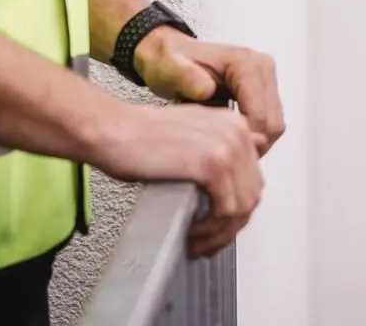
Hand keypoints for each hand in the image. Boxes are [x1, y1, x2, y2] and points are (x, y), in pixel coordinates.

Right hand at [90, 102, 263, 257]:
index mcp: (234, 123)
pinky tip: (192, 232)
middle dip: (230, 226)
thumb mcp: (190, 133)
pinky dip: (211, 230)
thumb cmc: (139, 135)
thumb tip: (233, 180)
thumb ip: (216, 147)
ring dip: (220, 233)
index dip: (237, 208)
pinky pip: (225, 211)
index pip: (252, 176)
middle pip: (251, 193)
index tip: (219, 226)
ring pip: (241, 206)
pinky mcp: (211, 165)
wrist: (113, 129)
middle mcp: (237, 132)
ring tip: (198, 243)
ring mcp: (227, 147)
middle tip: (208, 242)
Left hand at [134, 31, 284, 153]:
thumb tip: (206, 90)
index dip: (243, 141)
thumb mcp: (171, 70)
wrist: (172, 55)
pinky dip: (255, 137)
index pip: (259, 114)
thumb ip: (187, 77)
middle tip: (223, 159)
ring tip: (226, 152)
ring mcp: (266, 79)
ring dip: (255, 143)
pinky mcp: (264, 90)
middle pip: (272, 123)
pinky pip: (269, 123)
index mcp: (244, 62)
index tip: (220, 155)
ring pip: (274, 126)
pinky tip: (232, 142)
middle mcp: (261, 67)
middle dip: (251, 146)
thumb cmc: (171, 63)